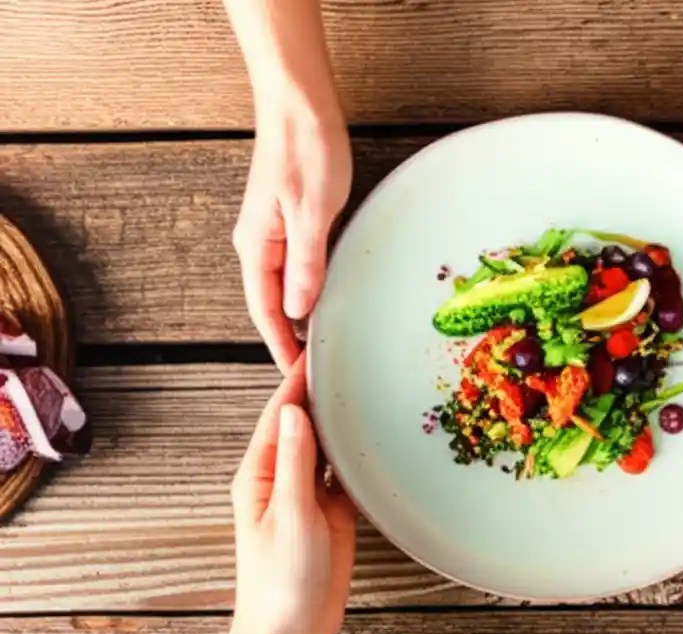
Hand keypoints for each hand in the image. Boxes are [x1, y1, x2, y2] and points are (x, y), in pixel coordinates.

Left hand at [228, 356, 356, 633]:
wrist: (290, 632)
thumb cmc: (279, 581)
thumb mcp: (290, 515)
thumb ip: (296, 462)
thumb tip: (298, 411)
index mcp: (260, 473)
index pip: (282, 414)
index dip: (299, 381)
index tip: (320, 349)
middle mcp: (282, 477)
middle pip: (305, 424)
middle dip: (324, 394)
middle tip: (354, 359)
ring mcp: (308, 494)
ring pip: (327, 446)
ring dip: (342, 422)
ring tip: (368, 387)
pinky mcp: (332, 512)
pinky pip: (345, 472)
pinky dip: (359, 454)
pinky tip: (375, 436)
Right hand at [233, 99, 351, 370]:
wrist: (300, 105)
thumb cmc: (305, 150)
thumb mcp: (310, 213)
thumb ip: (306, 264)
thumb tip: (300, 310)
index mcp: (256, 245)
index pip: (265, 310)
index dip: (280, 345)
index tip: (295, 376)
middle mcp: (258, 243)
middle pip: (271, 304)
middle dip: (288, 339)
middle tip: (312, 370)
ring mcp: (273, 232)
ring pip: (284, 287)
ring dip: (299, 317)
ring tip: (319, 345)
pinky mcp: (290, 220)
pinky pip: (296, 267)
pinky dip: (308, 289)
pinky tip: (323, 300)